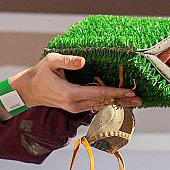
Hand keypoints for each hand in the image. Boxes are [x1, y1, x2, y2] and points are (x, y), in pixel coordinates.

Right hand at [10, 53, 142, 113]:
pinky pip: (94, 106)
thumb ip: (67, 61)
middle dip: (122, 101)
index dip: (115, 93)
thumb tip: (83, 61)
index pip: (98, 93)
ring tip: (134, 102)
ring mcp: (75, 108)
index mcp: (70, 94)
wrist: (29, 90)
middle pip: (103, 103)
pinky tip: (118, 102)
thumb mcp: (51, 61)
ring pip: (100, 106)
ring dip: (117, 104)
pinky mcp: (75, 108)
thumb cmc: (40, 73)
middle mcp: (74, 104)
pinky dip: (107, 104)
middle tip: (140, 99)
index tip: (130, 92)